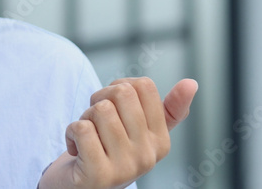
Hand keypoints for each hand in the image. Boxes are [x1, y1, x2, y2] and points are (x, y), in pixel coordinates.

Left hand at [38, 77, 197, 188]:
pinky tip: (76, 149)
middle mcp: (148, 155)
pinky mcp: (99, 174)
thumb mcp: (138, 130)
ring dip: (84, 118)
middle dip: (99, 99)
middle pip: (121, 93)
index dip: (118, 87)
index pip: (144, 86)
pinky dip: (70, 133)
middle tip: (96, 122)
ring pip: (100, 110)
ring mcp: (126, 166)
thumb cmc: (108, 151)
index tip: (113, 107)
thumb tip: (191, 83)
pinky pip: (82, 129)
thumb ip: (166, 109)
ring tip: (88, 138)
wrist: (81, 186)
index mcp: (161, 140)